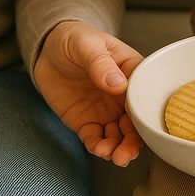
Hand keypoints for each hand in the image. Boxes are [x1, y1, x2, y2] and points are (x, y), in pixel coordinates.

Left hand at [33, 21, 143, 166]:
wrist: (48, 49)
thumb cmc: (75, 39)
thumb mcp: (87, 44)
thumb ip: (101, 63)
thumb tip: (118, 84)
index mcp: (132, 74)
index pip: (146, 97)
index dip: (146, 114)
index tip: (143, 127)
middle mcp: (124, 97)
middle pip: (136, 124)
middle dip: (134, 142)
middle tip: (127, 153)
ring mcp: (106, 111)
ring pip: (119, 137)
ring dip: (119, 149)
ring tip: (112, 156)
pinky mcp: (87, 122)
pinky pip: (96, 139)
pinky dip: (99, 147)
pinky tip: (99, 150)